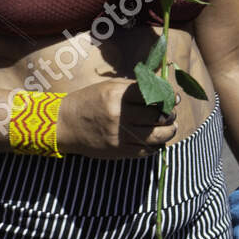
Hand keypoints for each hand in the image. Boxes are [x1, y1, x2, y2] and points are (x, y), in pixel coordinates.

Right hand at [58, 76, 179, 158]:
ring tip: (170, 127)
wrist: (65, 125)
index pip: (152, 94)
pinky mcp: (118, 151)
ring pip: (156, 136)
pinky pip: (145, 151)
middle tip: (171, 113)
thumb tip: (162, 89)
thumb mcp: (109, 87)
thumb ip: (135, 88)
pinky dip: (156, 146)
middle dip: (170, 114)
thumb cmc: (89, 101)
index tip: (173, 98)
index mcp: (117, 95)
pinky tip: (156, 141)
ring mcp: (119, 135)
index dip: (167, 96)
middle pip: (157, 115)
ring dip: (169, 131)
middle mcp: (120, 115)